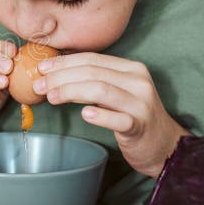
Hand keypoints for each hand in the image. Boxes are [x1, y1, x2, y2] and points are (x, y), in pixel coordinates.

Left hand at [33, 53, 190, 176]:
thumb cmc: (133, 117)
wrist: (165, 145)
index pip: (92, 59)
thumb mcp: (118, 92)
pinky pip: (119, 118)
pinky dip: (100, 115)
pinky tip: (84, 114)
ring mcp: (141, 103)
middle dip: (61, 77)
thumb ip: (94, 80)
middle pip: (93, 73)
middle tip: (38, 85)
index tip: (41, 68)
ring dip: (71, 92)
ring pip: (101, 90)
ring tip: (51, 97)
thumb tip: (54, 74)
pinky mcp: (141, 125)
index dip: (64, 62)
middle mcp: (138, 81)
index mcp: (131, 68)